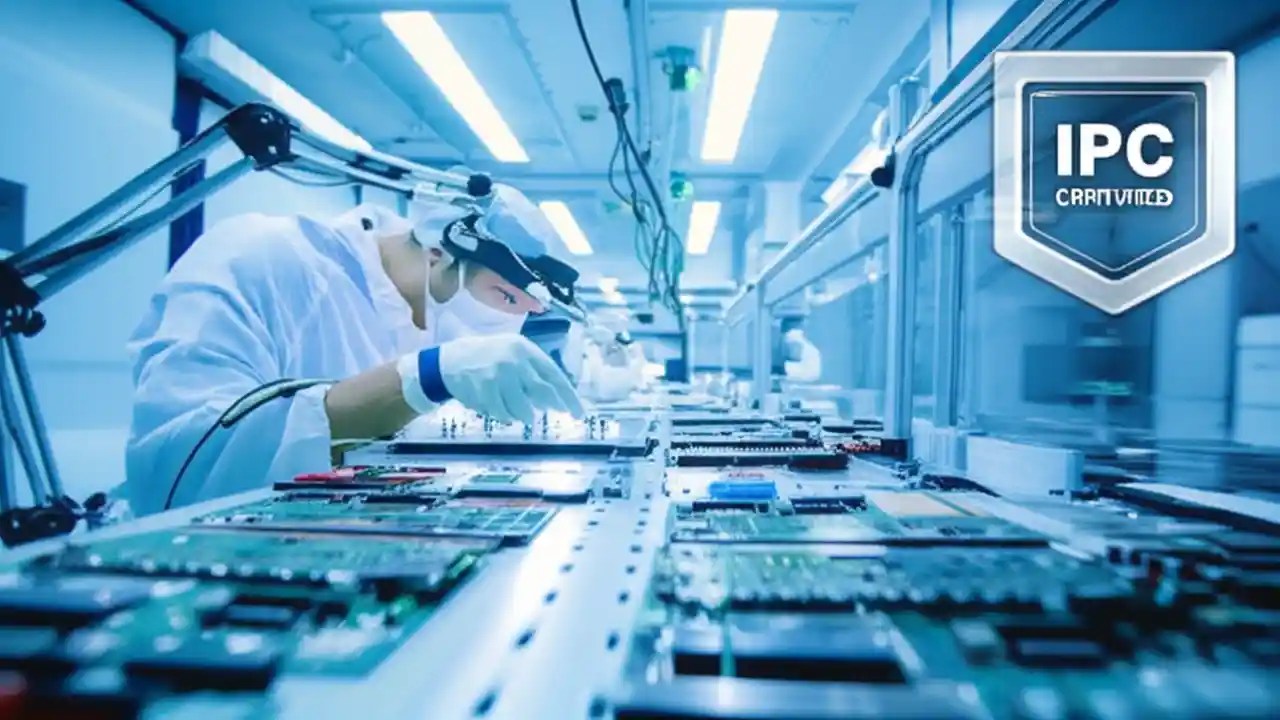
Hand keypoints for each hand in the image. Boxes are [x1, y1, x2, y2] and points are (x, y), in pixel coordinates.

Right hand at [436, 335, 584, 423]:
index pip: (554, 375)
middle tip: (559, 415)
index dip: (569, 396)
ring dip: (525, 415)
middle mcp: (514, 360)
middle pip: (544, 392)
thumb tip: (557, 399)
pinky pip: (504, 415)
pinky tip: (501, 410)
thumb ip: (535, 372)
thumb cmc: (488, 358)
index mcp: (525, 349)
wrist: (449, 360)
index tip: (579, 413)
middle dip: (554, 406)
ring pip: (524, 409)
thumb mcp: (513, 354)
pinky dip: (506, 417)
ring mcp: (498, 375)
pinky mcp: (484, 390)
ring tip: (519, 411)